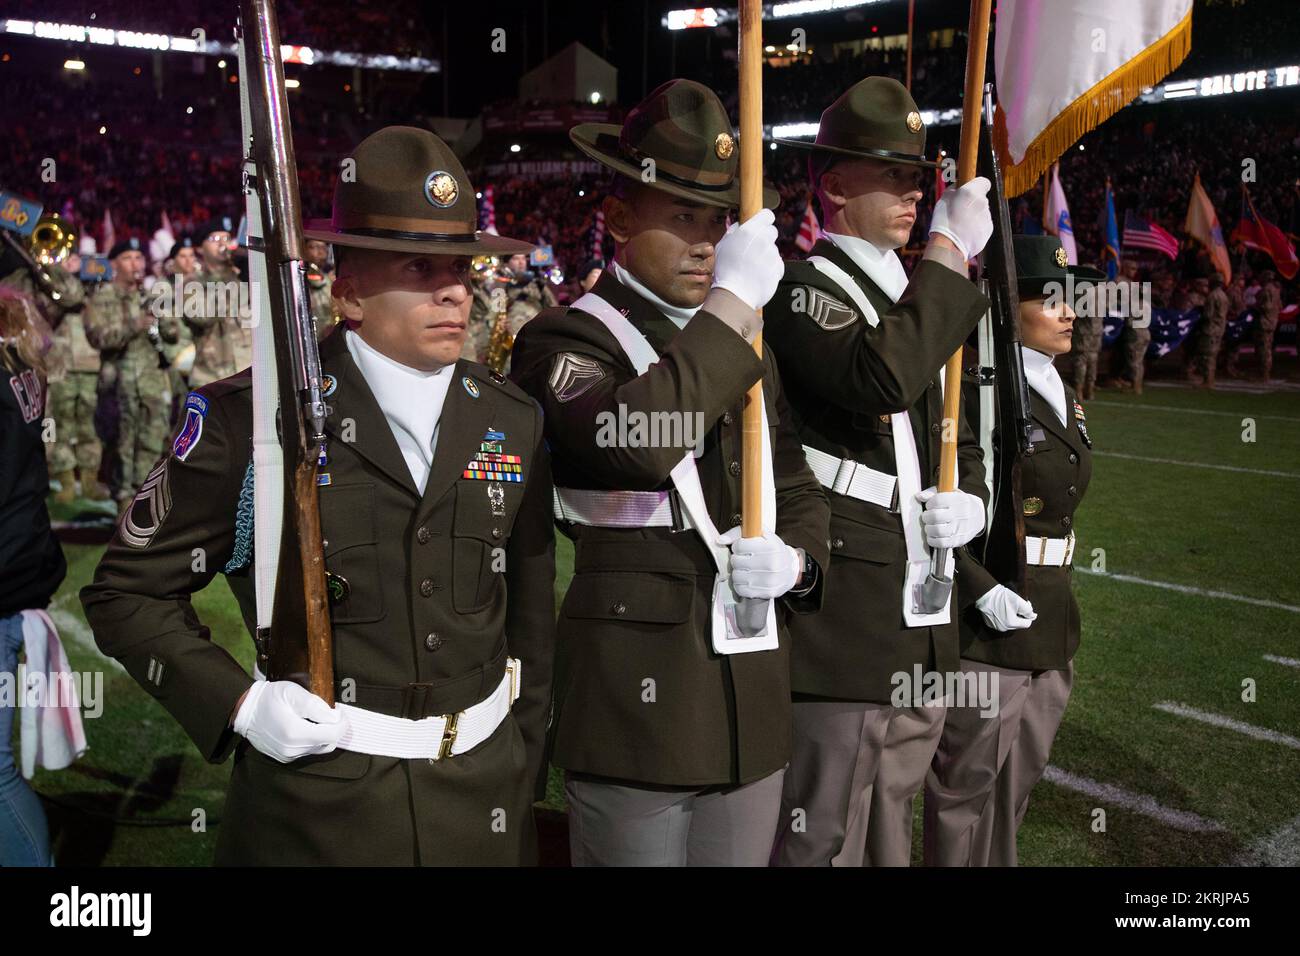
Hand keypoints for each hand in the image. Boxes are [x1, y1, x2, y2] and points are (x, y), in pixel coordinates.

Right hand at [232, 680, 347, 763]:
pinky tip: (305, 726)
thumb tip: (335, 718)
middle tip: (330, 713)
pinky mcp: (285, 757)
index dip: (342, 723)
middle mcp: (292, 749)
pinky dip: (312, 740)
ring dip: (323, 734)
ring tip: (316, 718)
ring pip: (319, 748)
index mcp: (295, 732)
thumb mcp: (293, 693)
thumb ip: (316, 705)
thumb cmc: (270, 698)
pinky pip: (308, 751)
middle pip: (328, 743)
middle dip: (334, 728)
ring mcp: (287, 755)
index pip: (333, 734)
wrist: (246, 711)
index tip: (340, 711)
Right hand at [711, 208, 781, 310]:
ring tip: (753, 266)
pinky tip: (759, 274)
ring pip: (774, 249)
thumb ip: (733, 232)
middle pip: (772, 231)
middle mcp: (763, 240)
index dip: (764, 220)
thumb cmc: (725, 270)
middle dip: (764, 238)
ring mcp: (772, 254)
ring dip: (766, 255)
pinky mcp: (778, 268)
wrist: (734, 294)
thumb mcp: (722, 246)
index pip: (767, 215)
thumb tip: (739, 226)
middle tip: (753, 248)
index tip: (760, 225)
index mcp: (749, 230)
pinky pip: (777, 264)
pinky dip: (771, 268)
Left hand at [719, 525, 801, 598]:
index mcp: (771, 546)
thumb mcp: (762, 535)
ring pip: (736, 576)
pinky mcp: (767, 592)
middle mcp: (771, 563)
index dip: (738, 546)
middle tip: (744, 560)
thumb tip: (720, 540)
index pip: (739, 546)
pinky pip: (741, 590)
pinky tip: (747, 580)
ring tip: (746, 570)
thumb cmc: (773, 551)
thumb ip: (739, 533)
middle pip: (736, 561)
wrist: (790, 570)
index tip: (743, 548)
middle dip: (737, 560)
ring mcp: (770, 580)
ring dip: (737, 573)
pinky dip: (740, 585)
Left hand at [915, 486, 984, 548]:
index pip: (938, 501)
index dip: (929, 503)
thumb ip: (934, 492)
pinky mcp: (958, 540)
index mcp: (959, 500)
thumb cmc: (961, 504)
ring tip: (930, 526)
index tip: (930, 505)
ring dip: (928, 528)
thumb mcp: (951, 492)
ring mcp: (960, 529)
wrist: (979, 517)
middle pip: (935, 516)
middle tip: (927, 517)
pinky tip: (933, 535)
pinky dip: (932, 540)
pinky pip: (941, 543)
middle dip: (926, 516)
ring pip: (937, 530)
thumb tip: (919, 496)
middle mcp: (960, 514)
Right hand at [928, 176, 992, 260]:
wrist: (950, 245)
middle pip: (981, 199)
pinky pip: (983, 225)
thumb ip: (954, 190)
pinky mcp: (988, 230)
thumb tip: (958, 187)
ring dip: (974, 216)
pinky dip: (976, 227)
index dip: (977, 186)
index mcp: (972, 191)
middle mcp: (983, 202)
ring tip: (961, 225)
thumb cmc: (944, 220)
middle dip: (973, 203)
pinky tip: (965, 232)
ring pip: (982, 213)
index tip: (970, 191)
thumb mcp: (943, 199)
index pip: (984, 182)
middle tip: (960, 211)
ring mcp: (987, 216)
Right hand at [975, 584, 1036, 631]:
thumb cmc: (1002, 596)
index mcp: (1012, 624)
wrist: (985, 593)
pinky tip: (1000, 608)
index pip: (1027, 623)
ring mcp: (995, 627)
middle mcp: (1003, 628)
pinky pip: (1001, 622)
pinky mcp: (989, 624)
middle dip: (1019, 615)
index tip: (1025, 604)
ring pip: (1009, 623)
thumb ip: (1028, 610)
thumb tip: (1033, 617)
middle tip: (1016, 604)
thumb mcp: (1019, 601)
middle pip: (1018, 624)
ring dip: (1011, 616)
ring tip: (1007, 606)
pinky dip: (1003, 617)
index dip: (1028, 614)